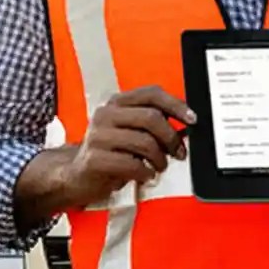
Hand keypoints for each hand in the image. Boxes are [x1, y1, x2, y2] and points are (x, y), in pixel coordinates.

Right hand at [59, 85, 197, 208]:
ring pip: (145, 142)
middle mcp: (105, 115)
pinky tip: (144, 175)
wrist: (76, 175)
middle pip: (151, 118)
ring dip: (160, 159)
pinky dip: (145, 173)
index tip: (192, 119)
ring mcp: (98, 136)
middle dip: (171, 138)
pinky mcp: (95, 159)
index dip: (176, 105)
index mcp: (116, 103)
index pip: (151, 93)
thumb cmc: (109, 153)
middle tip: (178, 152)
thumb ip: (150, 124)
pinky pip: (132, 165)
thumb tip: (184, 125)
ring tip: (158, 167)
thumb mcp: (128, 132)